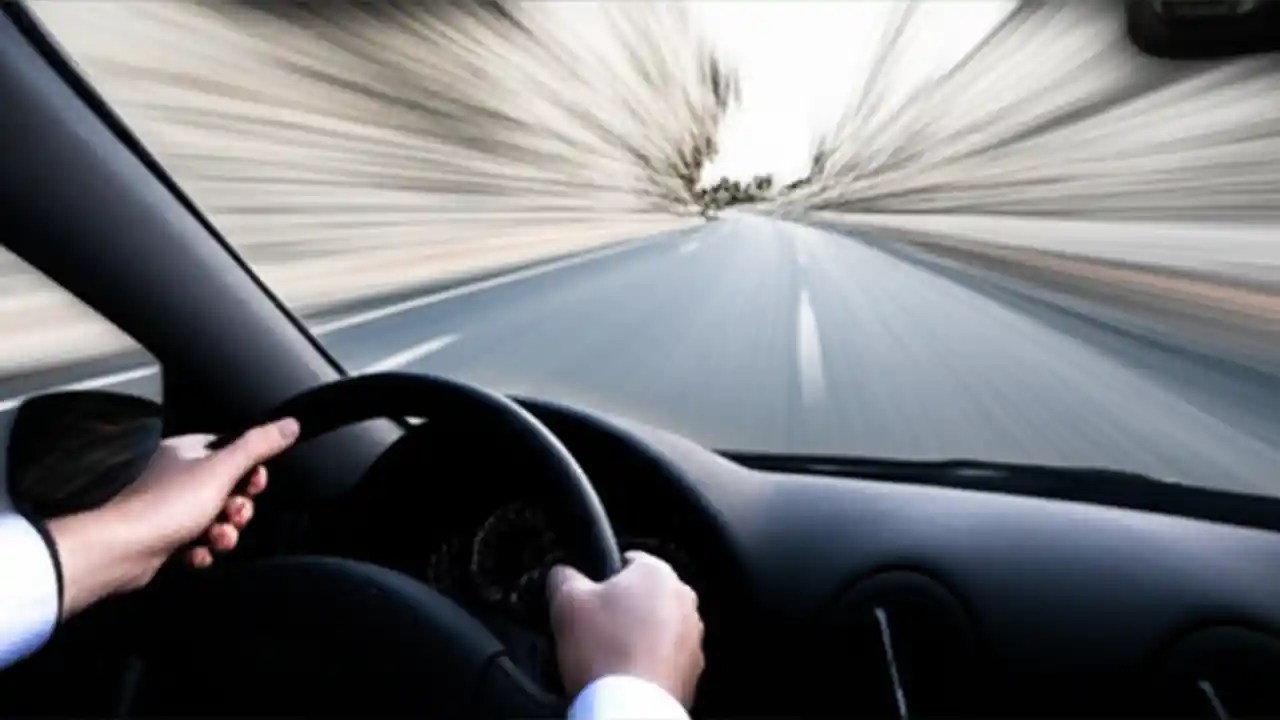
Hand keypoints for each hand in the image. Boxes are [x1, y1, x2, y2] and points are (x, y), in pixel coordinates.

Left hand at [47, 418, 299, 617]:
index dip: (251, 473)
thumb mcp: (223, 469)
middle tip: (233, 515)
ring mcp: (169, 509)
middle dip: (238, 510)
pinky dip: (203, 550)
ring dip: (224, 533)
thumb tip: (289, 424)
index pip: (233, 454)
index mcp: (187, 452)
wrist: (124, 549)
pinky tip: (198, 553)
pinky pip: (198, 543)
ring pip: (215, 520)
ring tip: (215, 538)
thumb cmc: (166, 505)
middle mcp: (177, 477)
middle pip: (229, 491)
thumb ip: (258, 446)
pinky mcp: (164, 538)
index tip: (254, 484)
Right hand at [547, 550, 704, 706]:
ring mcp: (693, 636)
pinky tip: (627, 674)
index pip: (628, 560)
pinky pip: (666, 656)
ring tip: (610, 656)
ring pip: (657, 626)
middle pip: (644, 595)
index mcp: (657, 573)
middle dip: (621, 609)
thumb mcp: (567, 602)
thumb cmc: (604, 652)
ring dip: (637, 636)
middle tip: (595, 630)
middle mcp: (683, 599)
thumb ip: (564, 576)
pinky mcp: (693, 668)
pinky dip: (649, 662)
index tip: (589, 599)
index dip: (602, 578)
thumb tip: (563, 574)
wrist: (630, 708)